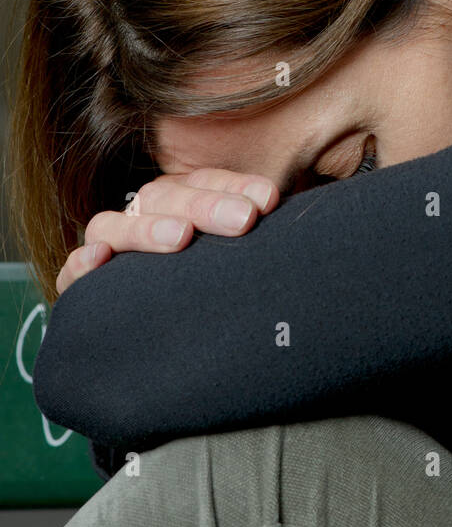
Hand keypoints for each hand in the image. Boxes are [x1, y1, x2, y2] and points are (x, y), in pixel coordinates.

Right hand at [55, 169, 279, 295]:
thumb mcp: (242, 259)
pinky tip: (101, 259)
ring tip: (181, 238)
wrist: (171, 345)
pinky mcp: (84, 285)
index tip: (269, 200)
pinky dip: (82, 262)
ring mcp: (111, 249)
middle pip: (167, 197)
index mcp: (183, 201)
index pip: (206, 181)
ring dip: (148, 227)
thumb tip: (301, 223)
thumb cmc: (222, 290)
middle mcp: (145, 218)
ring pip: (116, 224)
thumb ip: (264, 240)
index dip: (236, 185)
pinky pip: (74, 270)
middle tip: (243, 221)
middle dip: (207, 205)